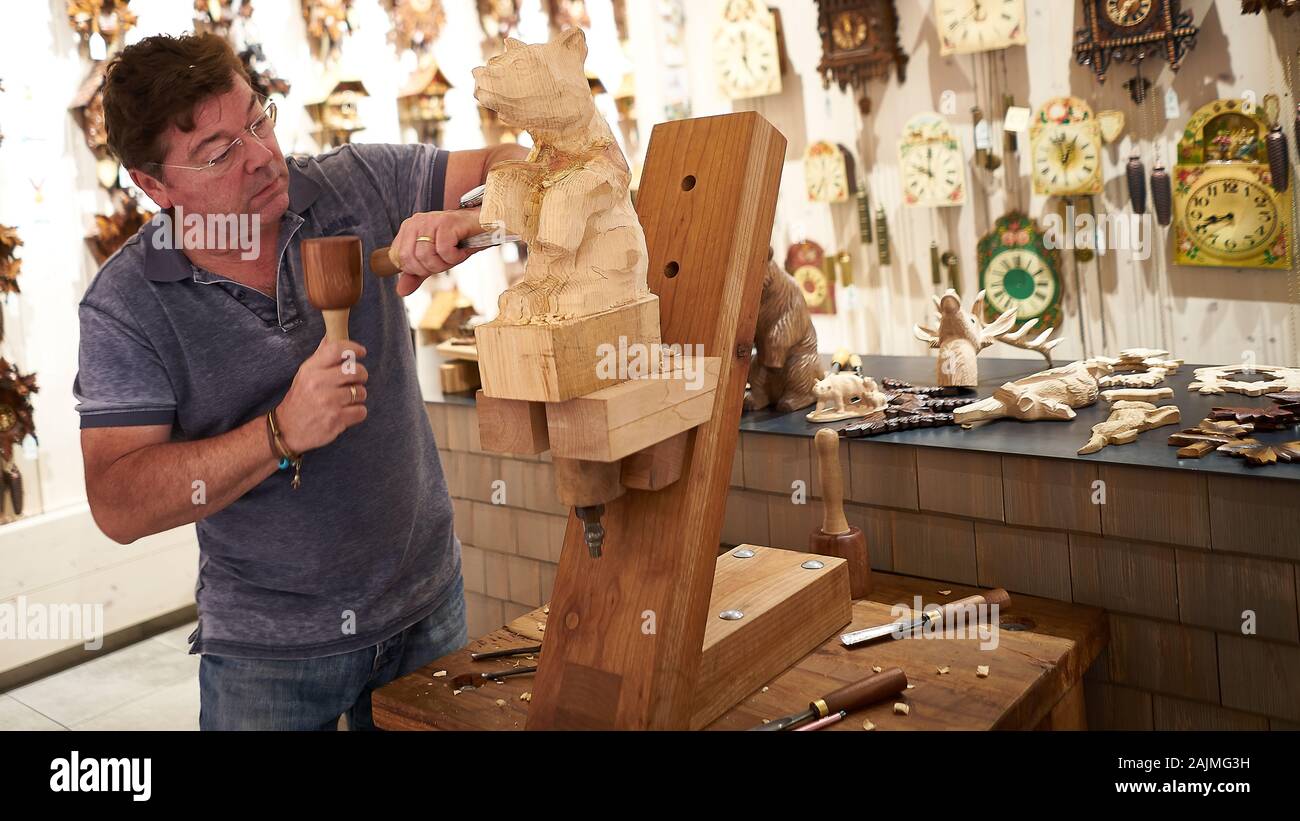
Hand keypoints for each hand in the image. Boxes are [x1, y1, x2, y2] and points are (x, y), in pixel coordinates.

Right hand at [275, 337, 368, 453]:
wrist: (287, 429)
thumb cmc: (300, 398)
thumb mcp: (305, 374)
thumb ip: (321, 356)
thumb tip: (332, 334)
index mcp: (311, 369)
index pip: (337, 349)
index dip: (354, 348)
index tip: (361, 352)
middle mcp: (319, 384)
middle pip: (356, 371)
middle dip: (361, 375)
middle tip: (356, 380)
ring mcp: (328, 402)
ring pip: (361, 392)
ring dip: (358, 396)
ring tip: (347, 399)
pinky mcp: (336, 420)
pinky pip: (361, 411)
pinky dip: (357, 412)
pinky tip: (347, 412)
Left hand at [391, 207, 488, 295]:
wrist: (483, 228)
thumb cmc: (459, 242)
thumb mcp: (435, 261)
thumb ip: (417, 274)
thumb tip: (401, 291)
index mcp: (408, 229)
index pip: (399, 258)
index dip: (417, 269)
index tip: (434, 263)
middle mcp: (416, 222)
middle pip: (411, 259)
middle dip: (431, 268)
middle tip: (446, 260)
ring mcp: (430, 220)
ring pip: (426, 256)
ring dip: (444, 263)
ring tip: (454, 255)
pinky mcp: (446, 222)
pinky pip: (444, 251)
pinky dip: (455, 257)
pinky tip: (462, 249)